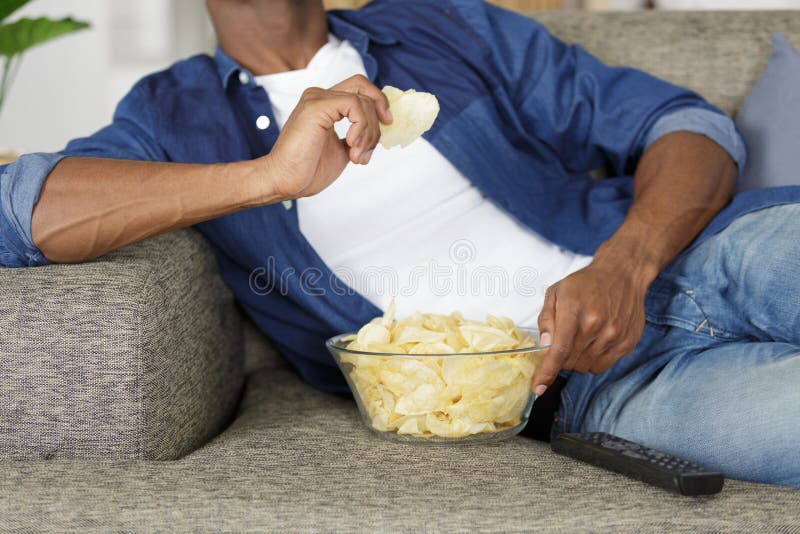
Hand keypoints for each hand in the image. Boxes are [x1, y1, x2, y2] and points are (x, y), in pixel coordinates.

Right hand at [261, 74, 392, 200]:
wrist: (284, 180)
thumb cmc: (308, 170)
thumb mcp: (343, 149)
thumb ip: (358, 136)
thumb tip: (379, 131)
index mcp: (324, 104)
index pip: (359, 89)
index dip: (378, 103)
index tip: (387, 125)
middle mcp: (319, 96)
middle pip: (363, 86)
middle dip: (378, 113)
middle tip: (373, 145)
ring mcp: (317, 98)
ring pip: (362, 100)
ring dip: (369, 132)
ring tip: (357, 156)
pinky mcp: (317, 105)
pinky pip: (354, 105)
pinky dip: (361, 128)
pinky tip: (351, 147)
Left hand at [531, 258, 650, 396]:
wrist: (623, 274)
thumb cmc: (585, 283)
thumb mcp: (556, 292)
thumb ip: (546, 320)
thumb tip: (544, 346)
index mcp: (574, 310)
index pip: (559, 350)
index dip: (546, 372)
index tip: (538, 388)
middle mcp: (596, 325)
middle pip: (569, 363)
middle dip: (560, 359)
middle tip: (564, 341)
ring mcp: (614, 336)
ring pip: (584, 367)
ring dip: (576, 360)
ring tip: (581, 337)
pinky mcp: (626, 343)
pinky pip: (601, 367)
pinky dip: (592, 360)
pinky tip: (595, 341)